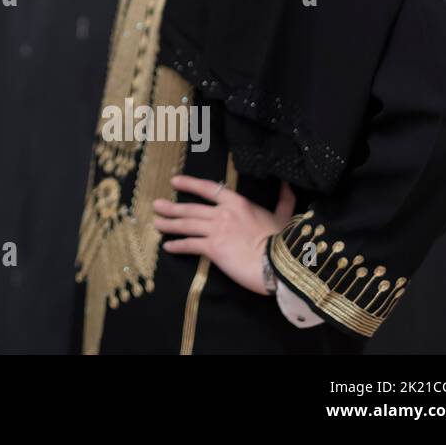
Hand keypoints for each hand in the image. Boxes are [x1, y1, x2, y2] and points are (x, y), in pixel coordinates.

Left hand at [153, 175, 296, 294]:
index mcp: (238, 202)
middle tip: (157, 205)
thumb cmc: (284, 241)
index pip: (208, 188)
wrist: (279, 264)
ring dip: (170, 224)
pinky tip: (168, 247)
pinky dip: (178, 245)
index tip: (175, 181)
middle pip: (192, 208)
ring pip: (187, 225)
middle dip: (172, 207)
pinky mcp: (213, 248)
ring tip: (156, 222)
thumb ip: (284, 200)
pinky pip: (190, 245)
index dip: (190, 184)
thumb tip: (288, 184)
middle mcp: (223, 213)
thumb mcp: (284, 216)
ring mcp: (216, 230)